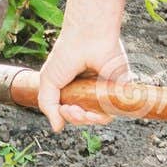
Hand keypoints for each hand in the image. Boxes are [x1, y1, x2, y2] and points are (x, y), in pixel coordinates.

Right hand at [36, 0, 127, 131]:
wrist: (87, 38)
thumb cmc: (66, 55)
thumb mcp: (48, 82)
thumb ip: (48, 106)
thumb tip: (57, 129)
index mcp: (74, 88)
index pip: (71, 111)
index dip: (66, 116)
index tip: (63, 108)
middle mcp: (89, 91)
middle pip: (84, 117)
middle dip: (75, 119)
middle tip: (71, 109)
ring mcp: (104, 91)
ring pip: (98, 118)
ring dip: (86, 120)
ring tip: (78, 111)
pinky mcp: (119, 90)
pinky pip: (114, 112)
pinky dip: (102, 117)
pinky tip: (92, 112)